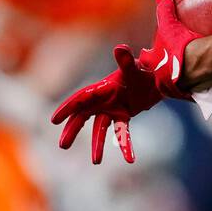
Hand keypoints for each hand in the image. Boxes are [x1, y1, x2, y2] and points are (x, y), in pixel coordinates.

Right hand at [51, 45, 160, 163]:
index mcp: (102, 88)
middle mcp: (103, 100)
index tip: (53, 120)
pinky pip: (121, 133)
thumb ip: (126, 61)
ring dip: (97, 145)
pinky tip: (130, 159)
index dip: (67, 108)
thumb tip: (120, 48)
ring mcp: (112, 109)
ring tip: (95, 162)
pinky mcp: (123, 116)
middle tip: (62, 145)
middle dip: (73, 129)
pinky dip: (125, 146)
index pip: (80, 99)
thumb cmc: (143, 70)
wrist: (157, 76)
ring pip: (99, 128)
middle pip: (83, 116)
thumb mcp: (134, 68)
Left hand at [136, 0, 202, 99]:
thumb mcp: (171, 24)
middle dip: (164, 68)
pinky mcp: (190, 94)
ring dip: (178, 77)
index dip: (149, 54)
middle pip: (159, 74)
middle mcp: (160, 79)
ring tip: (187, 68)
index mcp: (153, 64)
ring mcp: (175, 89)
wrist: (204, 63)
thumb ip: (165, 10)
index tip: (155, 50)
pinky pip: (190, 89)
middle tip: (174, 59)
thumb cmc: (183, 44)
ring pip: (174, 83)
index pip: (145, 59)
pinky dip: (194, 83)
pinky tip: (202, 76)